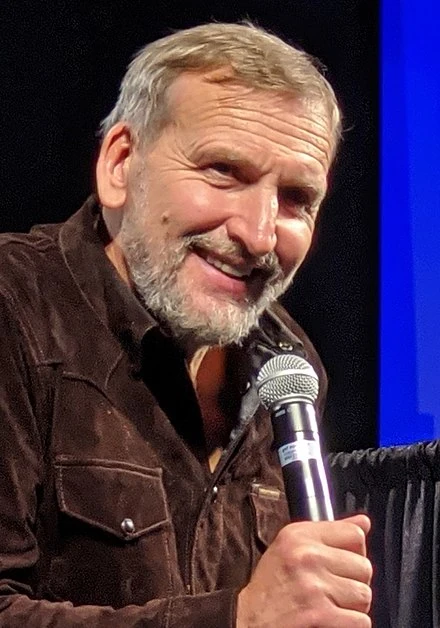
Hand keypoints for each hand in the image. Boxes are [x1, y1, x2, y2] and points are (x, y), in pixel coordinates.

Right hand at [237, 514, 371, 627]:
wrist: (247, 621)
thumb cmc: (271, 587)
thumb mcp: (291, 548)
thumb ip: (329, 533)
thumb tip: (364, 523)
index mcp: (299, 535)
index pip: (354, 535)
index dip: (355, 553)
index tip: (343, 564)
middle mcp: (307, 556)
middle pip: (364, 567)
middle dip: (353, 583)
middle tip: (332, 591)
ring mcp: (314, 586)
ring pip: (364, 595)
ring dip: (352, 608)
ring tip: (330, 607)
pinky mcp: (320, 615)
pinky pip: (361, 622)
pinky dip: (350, 626)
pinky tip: (331, 622)